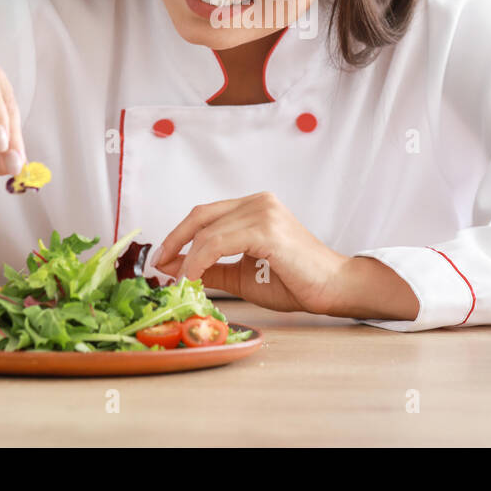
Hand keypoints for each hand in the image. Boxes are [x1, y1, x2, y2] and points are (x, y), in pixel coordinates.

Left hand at [152, 192, 348, 313]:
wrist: (332, 288)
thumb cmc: (294, 281)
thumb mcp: (241, 274)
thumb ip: (210, 267)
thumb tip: (173, 267)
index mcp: (255, 206)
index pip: (205, 214)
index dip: (178, 236)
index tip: (161, 259)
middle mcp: (259, 202)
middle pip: (201, 216)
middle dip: (174, 242)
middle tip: (158, 267)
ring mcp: (263, 212)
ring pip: (207, 233)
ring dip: (186, 261)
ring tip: (178, 284)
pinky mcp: (266, 229)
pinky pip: (218, 245)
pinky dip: (199, 263)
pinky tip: (192, 281)